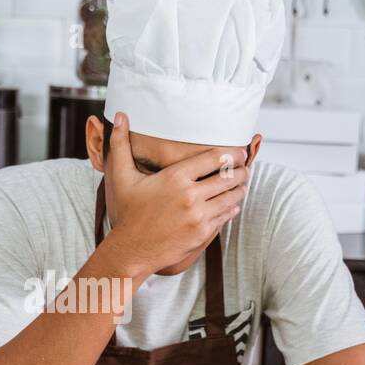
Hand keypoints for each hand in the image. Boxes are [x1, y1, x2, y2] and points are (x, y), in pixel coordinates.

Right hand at [101, 112, 248, 278]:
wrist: (132, 250)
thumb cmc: (128, 213)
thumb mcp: (122, 177)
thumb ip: (121, 144)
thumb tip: (120, 114)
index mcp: (175, 177)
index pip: (216, 158)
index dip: (232, 153)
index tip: (238, 152)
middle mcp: (190, 195)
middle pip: (229, 176)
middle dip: (241, 170)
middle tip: (243, 168)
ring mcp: (198, 216)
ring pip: (232, 197)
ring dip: (240, 189)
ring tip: (241, 184)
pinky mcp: (202, 233)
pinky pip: (226, 215)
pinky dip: (232, 208)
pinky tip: (232, 203)